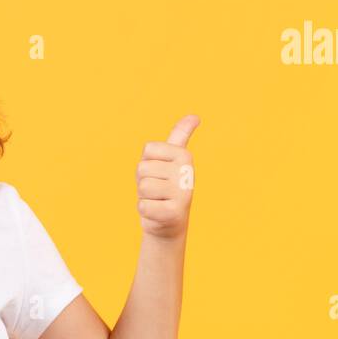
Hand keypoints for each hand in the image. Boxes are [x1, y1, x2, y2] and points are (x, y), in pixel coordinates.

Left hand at [136, 114, 199, 240]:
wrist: (169, 222)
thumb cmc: (165, 186)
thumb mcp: (171, 159)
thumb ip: (180, 136)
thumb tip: (195, 116)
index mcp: (184, 155)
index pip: (148, 150)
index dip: (147, 162)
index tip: (159, 172)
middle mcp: (187, 172)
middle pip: (142, 168)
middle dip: (144, 181)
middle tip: (158, 190)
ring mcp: (183, 193)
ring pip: (143, 187)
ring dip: (145, 196)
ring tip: (158, 200)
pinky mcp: (174, 213)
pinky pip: (143, 206)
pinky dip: (145, 211)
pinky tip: (158, 213)